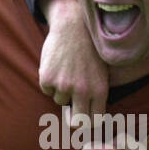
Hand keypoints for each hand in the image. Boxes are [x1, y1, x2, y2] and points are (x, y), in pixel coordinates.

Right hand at [40, 0, 107, 118]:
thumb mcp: (101, 73)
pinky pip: (47, 89)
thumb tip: (87, 118)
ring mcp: (64, 85)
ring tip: (66, 71)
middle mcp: (82, 91)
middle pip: (76, 122)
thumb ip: (96, 94)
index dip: (89, 123)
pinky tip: (56, 66)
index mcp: (99, 90)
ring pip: (60, 100)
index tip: (85, 119)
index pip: (95, 121)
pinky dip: (49, 81)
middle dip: (72, 120)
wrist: (73, 26)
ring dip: (61, 90)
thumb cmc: (89, 50)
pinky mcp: (47, 78)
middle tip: (70, 113)